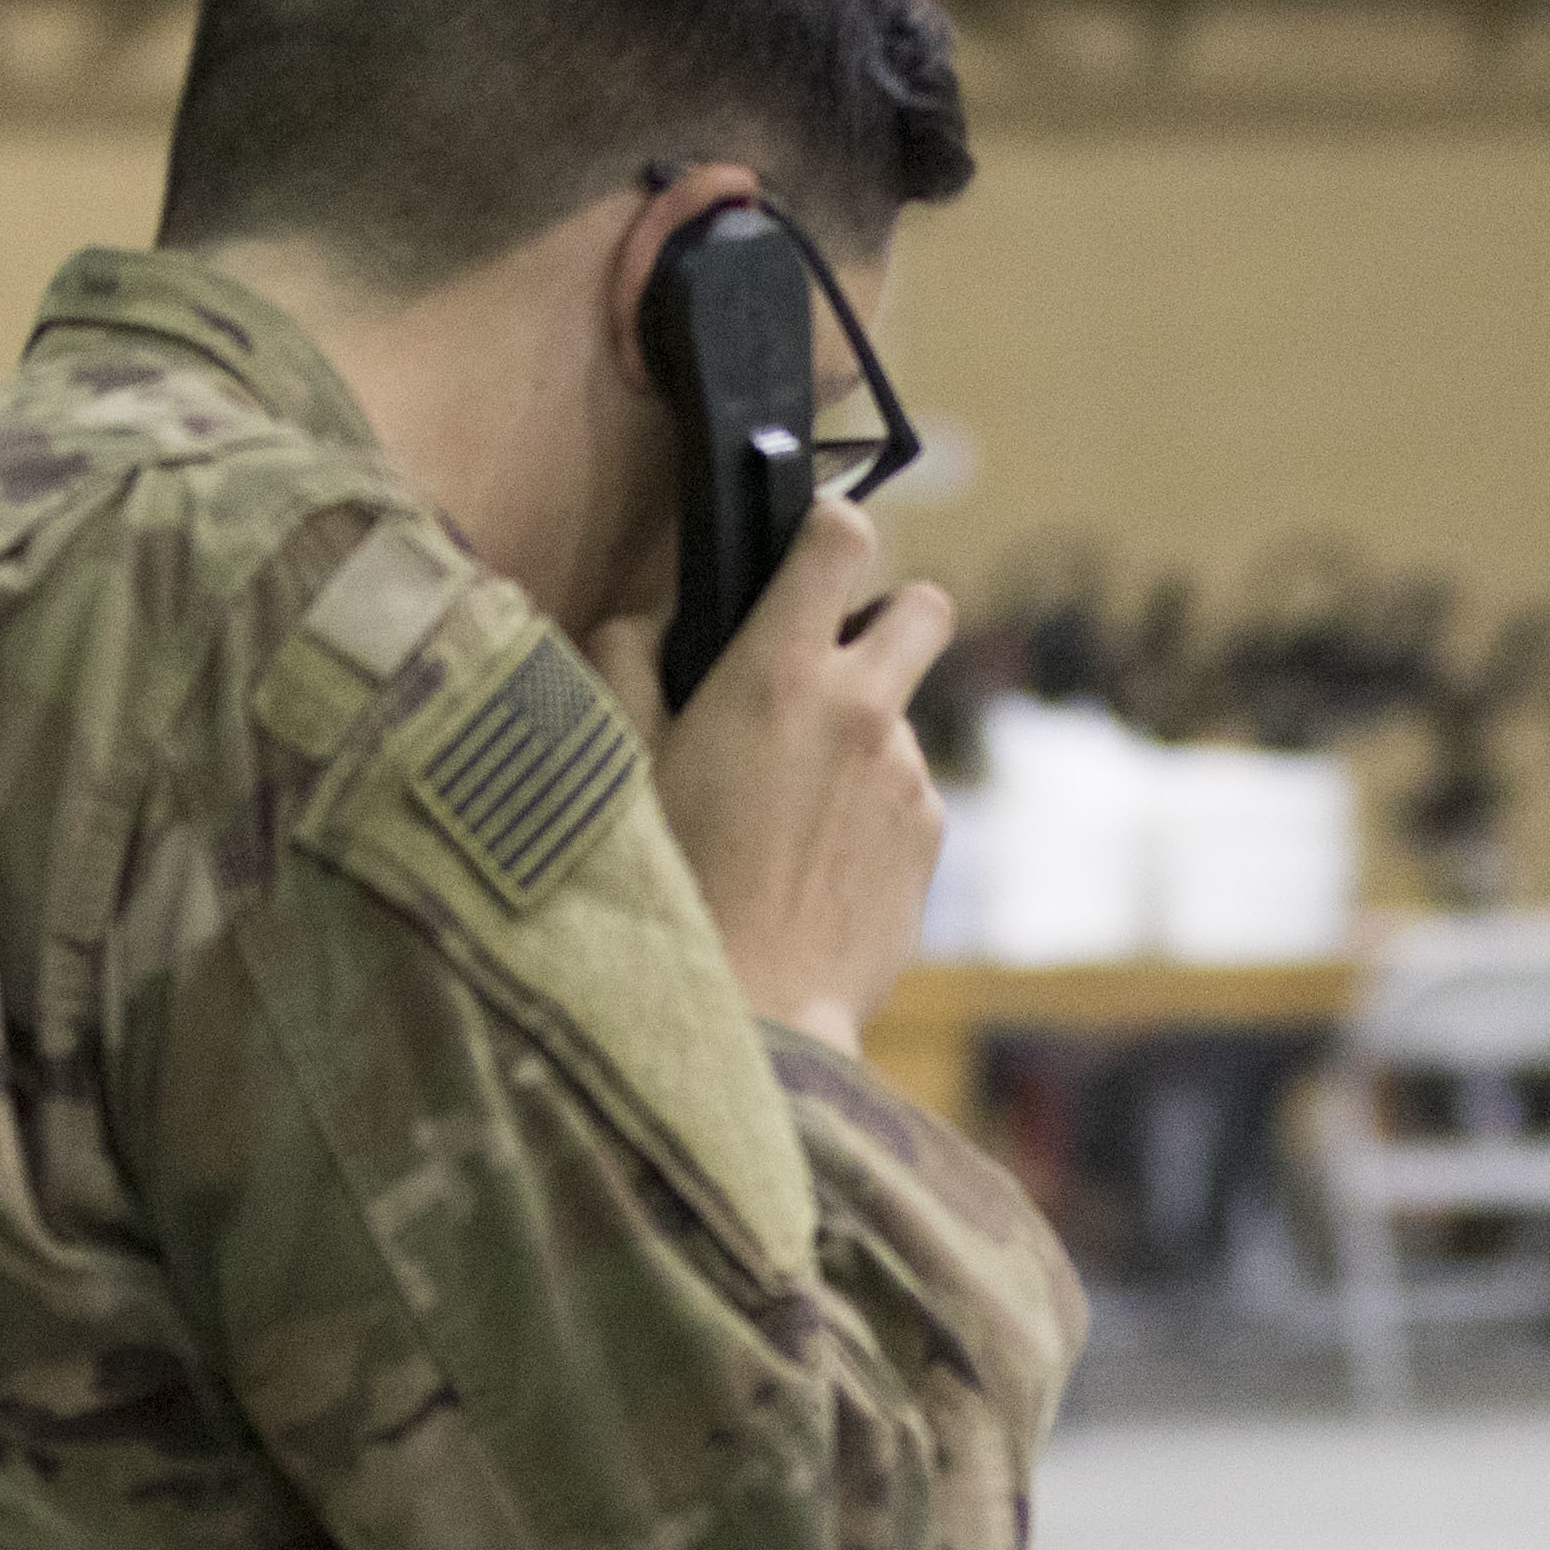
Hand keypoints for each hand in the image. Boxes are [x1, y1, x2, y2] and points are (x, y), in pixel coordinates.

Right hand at [589, 502, 956, 1057]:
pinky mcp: (930, 841)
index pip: (842, 536)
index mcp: (780, 673)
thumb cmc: (669, 885)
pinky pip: (904, 794)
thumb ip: (627, 657)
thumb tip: (653, 613)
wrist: (754, 1016)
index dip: (823, 533)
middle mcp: (863, 712)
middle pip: (925, 605)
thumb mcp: (619, 760)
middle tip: (829, 664)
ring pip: (899, 719)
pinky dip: (867, 810)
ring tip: (785, 810)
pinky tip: (811, 863)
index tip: (802, 556)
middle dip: (888, 616)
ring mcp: (906, 778)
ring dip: (857, 738)